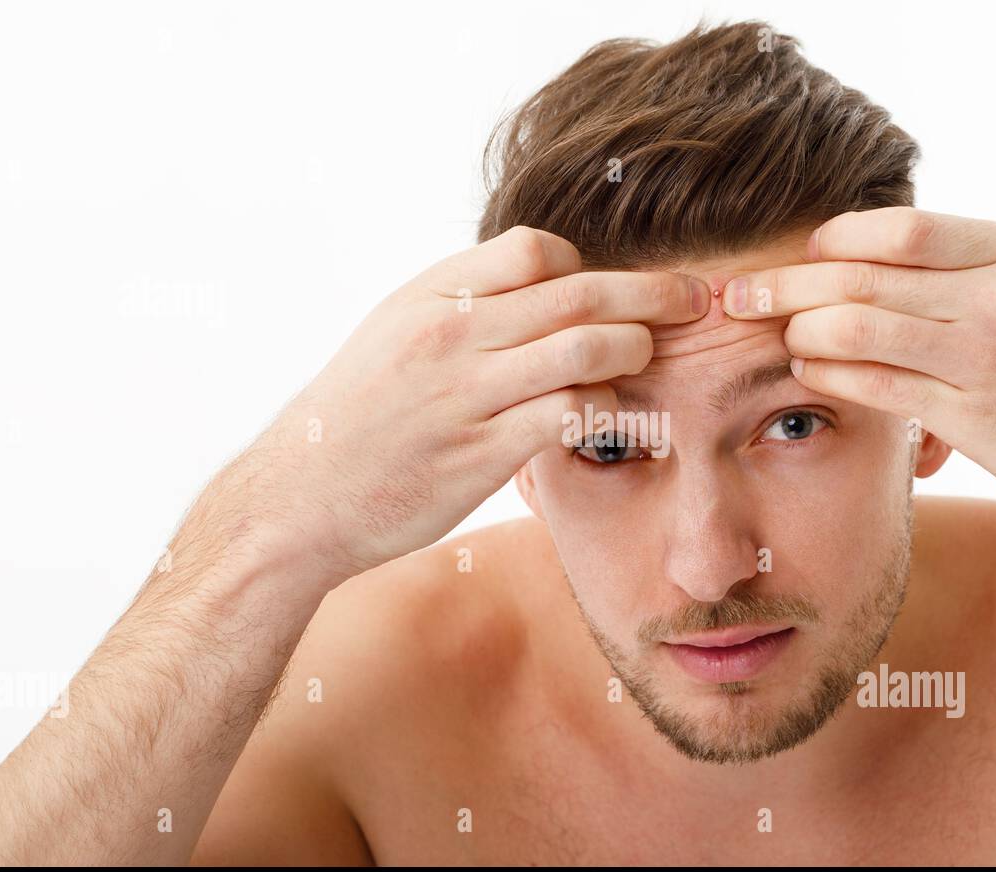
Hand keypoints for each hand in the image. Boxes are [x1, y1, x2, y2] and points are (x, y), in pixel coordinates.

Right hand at [237, 226, 708, 577]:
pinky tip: (618, 418)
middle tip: (695, 298)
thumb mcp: (393, 336)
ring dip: (635, 350)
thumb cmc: (355, 419)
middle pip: (578, 291)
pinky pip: (569, 416)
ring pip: (584, 349)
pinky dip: (606, 412)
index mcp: (430, 296)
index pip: (534, 249)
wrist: (300, 498)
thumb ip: (462, 308)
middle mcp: (451, 334)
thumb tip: (538, 287)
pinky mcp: (480, 454)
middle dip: (650, 292)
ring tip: (652, 358)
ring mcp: (466, 394)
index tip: (603, 292)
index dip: (585, 265)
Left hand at [722, 207, 995, 535]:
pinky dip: (830, 373)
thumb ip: (967, 269)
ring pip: (859, 326)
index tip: (800, 251)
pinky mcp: (973, 416)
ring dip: (801, 328)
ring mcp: (984, 355)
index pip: (901, 228)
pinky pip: (877, 386)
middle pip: (863, 274)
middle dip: (788, 281)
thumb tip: (872, 257)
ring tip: (773, 334)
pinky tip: (807, 370)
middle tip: (736, 292)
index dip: (835, 238)